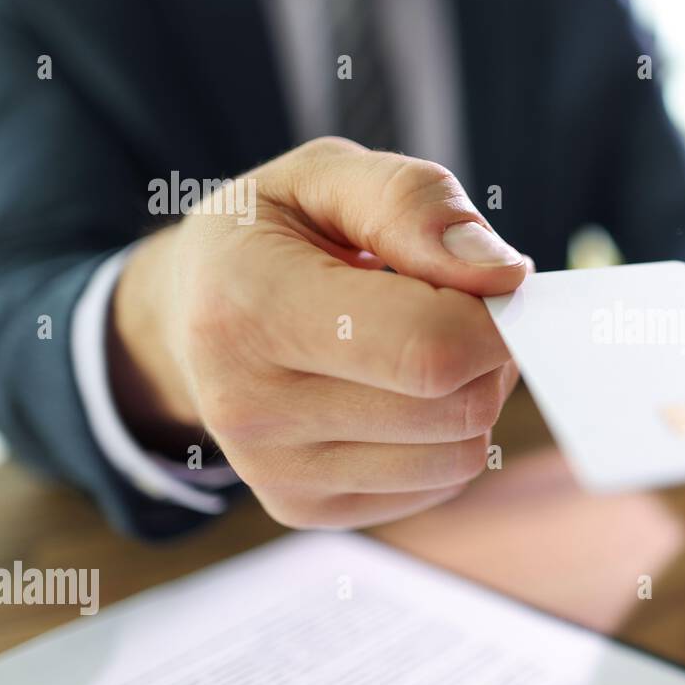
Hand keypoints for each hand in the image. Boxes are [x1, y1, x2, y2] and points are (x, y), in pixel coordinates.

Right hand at [109, 137, 528, 528]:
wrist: (183, 314)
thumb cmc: (270, 233)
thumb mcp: (325, 176)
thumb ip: (414, 203)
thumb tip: (501, 275)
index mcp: (249, 307)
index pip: (430, 348)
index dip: (491, 317)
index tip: (487, 283)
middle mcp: (249, 406)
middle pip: (458, 408)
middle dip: (490, 354)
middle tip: (461, 309)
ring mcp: (273, 471)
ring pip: (460, 457)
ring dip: (475, 398)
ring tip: (428, 347)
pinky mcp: (302, 508)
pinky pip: (439, 486)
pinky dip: (445, 438)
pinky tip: (401, 393)